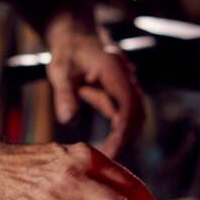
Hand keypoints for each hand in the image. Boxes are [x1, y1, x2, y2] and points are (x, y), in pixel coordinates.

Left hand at [44, 22, 144, 157]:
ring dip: (124, 138)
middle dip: (126, 140)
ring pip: (135, 118)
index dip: (124, 131)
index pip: (129, 106)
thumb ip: (65, 94)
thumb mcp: (61, 71)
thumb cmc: (69, 52)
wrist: (75, 38)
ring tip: (106, 156)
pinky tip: (107, 146)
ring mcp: (127, 88)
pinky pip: (126, 118)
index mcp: (114, 72)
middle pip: (138, 116)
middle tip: (107, 160)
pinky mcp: (122, 96)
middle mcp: (127, 80)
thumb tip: (68, 120)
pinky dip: (119, 133)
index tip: (113, 151)